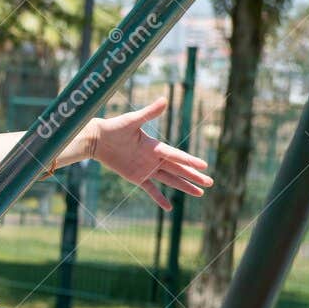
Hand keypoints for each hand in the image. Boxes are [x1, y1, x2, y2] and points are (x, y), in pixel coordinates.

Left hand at [89, 98, 213, 209]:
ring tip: (200, 193)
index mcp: (155, 146)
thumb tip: (164, 99)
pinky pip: (151, 190)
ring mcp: (146, 169)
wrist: (98, 139)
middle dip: (194, 176)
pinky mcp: (136, 177)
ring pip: (170, 180)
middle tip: (210, 182)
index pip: (177, 155)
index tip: (204, 166)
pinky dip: (160, 198)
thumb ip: (149, 113)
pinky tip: (170, 208)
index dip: (190, 161)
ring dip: (184, 186)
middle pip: (178, 170)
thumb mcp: (132, 120)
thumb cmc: (114, 127)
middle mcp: (154, 158)